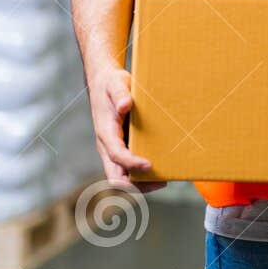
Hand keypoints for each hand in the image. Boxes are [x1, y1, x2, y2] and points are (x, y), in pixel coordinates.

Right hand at [89, 66, 165, 192]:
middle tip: (161, 182)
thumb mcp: (116, 84)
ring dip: (140, 183)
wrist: (103, 84)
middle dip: (135, 184)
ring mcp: (113, 149)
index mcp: (105, 133)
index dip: (131, 163)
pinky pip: (128, 168)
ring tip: (164, 180)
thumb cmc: (111, 84)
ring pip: (122, 176)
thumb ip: (120, 94)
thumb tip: (125, 106)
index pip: (116, 154)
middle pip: (115, 175)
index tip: (149, 165)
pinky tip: (161, 170)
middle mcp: (107, 146)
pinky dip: (141, 174)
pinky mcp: (121, 148)